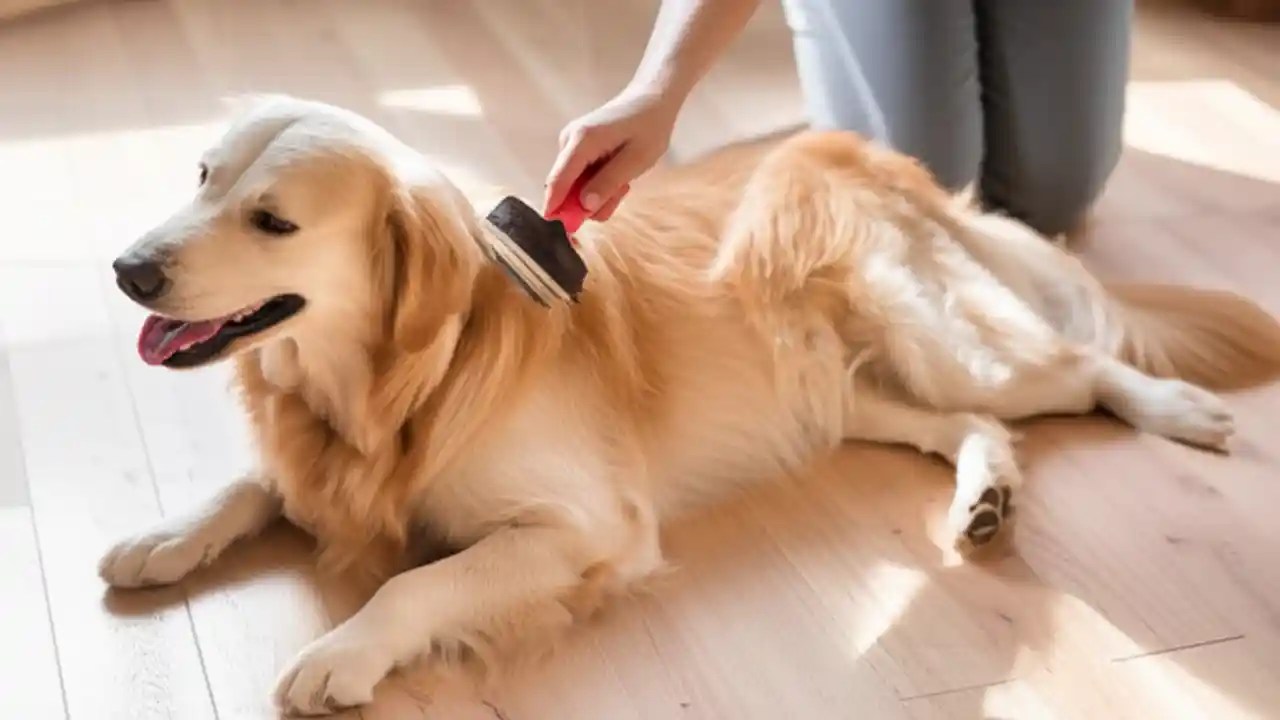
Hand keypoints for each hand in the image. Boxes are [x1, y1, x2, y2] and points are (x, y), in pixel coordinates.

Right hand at [544, 85, 680, 221]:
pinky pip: (580, 177)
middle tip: (621, 194)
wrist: (652, 98)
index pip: (558, 181)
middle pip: (565, 187)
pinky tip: (618, 175)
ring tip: (625, 182)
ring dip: (598, 193)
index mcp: (581, 142)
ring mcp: (571, 144)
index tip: (563, 232)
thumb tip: (584, 206)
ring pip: (574, 185)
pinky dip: (599, 183)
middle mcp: (569, 141)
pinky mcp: (577, 148)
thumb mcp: (636, 160)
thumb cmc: (649, 126)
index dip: (556, 209)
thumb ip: (609, 183)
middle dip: (589, 202)